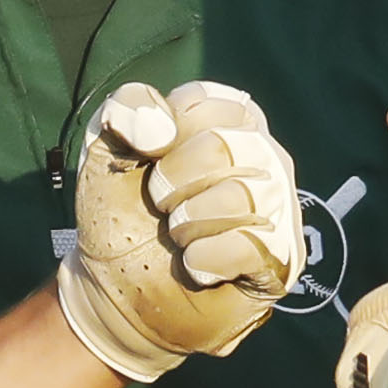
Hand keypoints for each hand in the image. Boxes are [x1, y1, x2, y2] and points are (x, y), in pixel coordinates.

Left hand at [55, 82, 302, 382]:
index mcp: (230, 122)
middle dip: (173, 178)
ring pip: (245, 195)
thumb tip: (161, 128)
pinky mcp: (280, 261)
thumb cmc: (120, 211)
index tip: (147, 154)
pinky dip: (205, 257)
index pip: (210, 101)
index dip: (167, 130)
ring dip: (189, 221)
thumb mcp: (107, 146)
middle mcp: (264, 159)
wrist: (113, 286)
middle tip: (158, 204)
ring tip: (177, 237)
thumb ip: (128, 110)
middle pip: (229, 144)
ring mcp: (278, 210)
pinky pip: (253, 245)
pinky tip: (194, 266)